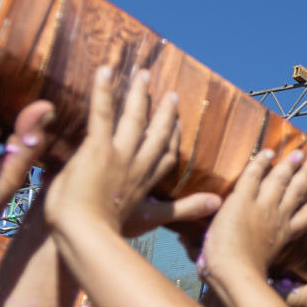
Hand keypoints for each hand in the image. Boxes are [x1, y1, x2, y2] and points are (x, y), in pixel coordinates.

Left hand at [42, 67, 220, 237]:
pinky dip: (103, 92)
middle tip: (170, 93)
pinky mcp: (98, 148)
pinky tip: (105, 72)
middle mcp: (138, 164)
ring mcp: (119, 154)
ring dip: (140, 95)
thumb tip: (219, 204)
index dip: (172, 140)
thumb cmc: (112, 231)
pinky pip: (103, 114)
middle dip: (163, 112)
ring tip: (144, 75)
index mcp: (147, 182)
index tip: (176, 125)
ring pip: (134, 118)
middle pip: (155, 133)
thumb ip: (185, 210)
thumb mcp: (151, 220)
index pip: (165, 157)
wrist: (87, 234)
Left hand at [202, 147, 306, 306]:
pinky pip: (253, 175)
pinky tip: (267, 153)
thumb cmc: (260, 290)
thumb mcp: (301, 297)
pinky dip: (260, 162)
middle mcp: (278, 218)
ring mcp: (260, 206)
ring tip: (297, 154)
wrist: (233, 278)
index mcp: (288, 238)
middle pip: (296, 192)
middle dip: (306, 177)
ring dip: (288, 165)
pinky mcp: (240, 200)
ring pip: (278, 179)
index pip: (306, 218)